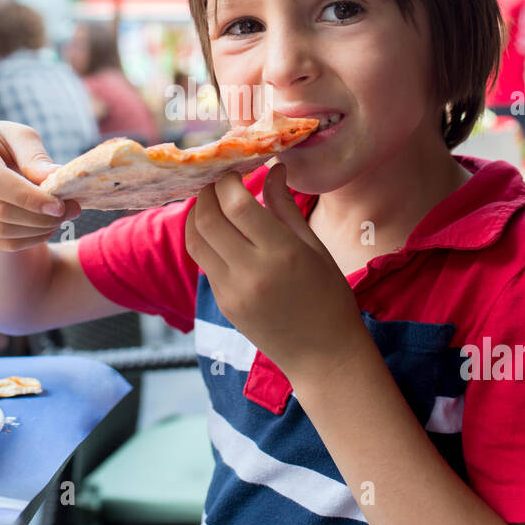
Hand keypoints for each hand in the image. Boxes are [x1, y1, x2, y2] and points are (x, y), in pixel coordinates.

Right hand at [0, 122, 79, 249]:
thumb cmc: (5, 146)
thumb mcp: (21, 138)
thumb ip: (36, 157)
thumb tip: (55, 177)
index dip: (28, 197)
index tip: (59, 205)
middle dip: (39, 216)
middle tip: (72, 211)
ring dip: (35, 231)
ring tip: (61, 219)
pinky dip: (24, 240)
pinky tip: (43, 229)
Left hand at [184, 163, 366, 383]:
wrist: (323, 355)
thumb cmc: (329, 298)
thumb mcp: (314, 247)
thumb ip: (285, 207)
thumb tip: (273, 169)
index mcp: (281, 253)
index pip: (236, 205)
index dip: (228, 182)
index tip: (235, 172)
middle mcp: (251, 272)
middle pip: (206, 220)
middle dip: (206, 194)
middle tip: (217, 184)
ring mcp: (232, 292)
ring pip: (195, 242)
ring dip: (196, 216)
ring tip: (211, 204)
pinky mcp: (223, 304)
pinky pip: (204, 263)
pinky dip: (205, 241)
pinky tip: (220, 233)